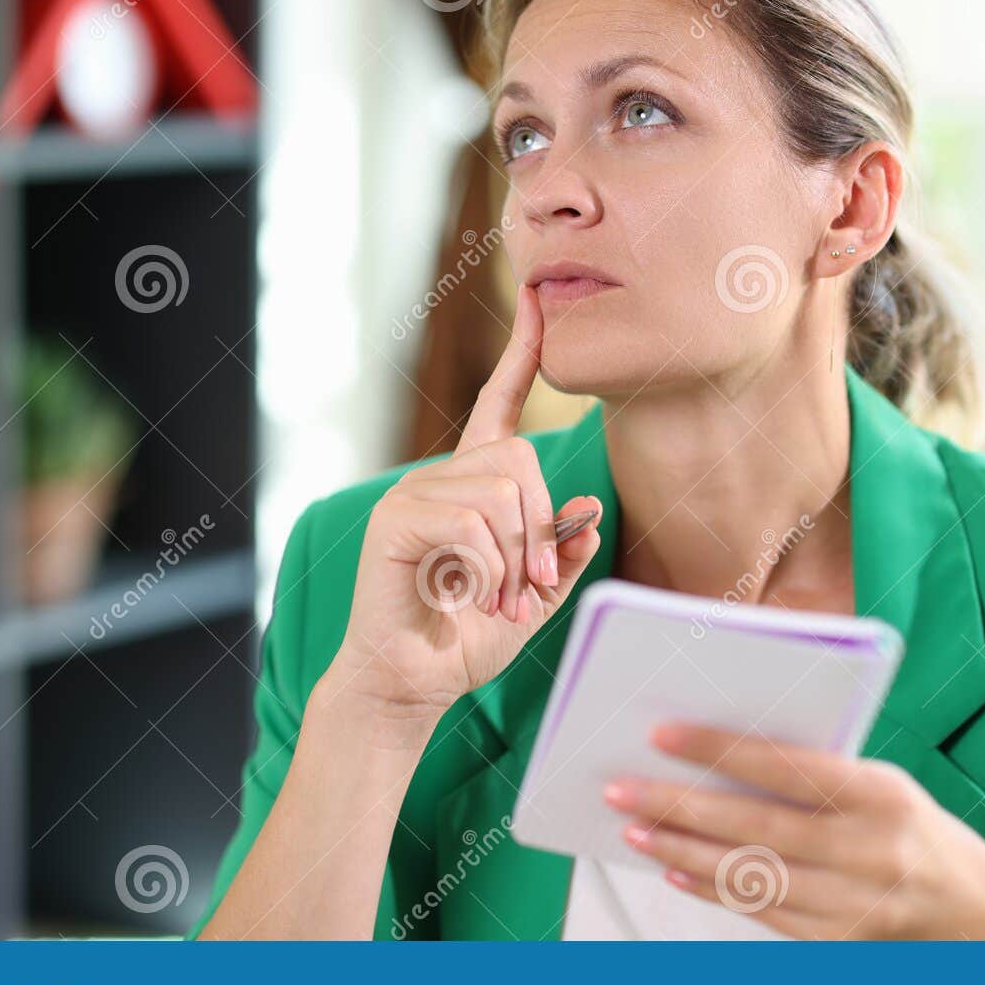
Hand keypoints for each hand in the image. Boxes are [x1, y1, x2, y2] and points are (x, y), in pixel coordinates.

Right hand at [324, 283, 603, 717]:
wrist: (412, 683)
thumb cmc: (466, 639)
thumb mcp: (534, 598)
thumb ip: (562, 555)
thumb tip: (589, 510)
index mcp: (474, 486)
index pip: (498, 404)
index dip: (521, 352)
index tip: (538, 301)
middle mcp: (441, 479)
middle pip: (519, 460)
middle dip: (539, 531)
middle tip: (532, 588)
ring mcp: (414, 495)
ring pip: (499, 494)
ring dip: (515, 562)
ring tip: (499, 603)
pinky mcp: (395, 521)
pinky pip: (469, 525)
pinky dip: (486, 571)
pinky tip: (470, 598)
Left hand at [604, 722, 984, 939]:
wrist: (976, 910)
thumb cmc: (914, 829)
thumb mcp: (881, 782)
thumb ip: (814, 770)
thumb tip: (722, 754)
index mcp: (879, 794)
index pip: (783, 765)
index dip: (718, 749)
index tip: (663, 735)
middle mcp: (867, 850)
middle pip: (753, 824)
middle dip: (678, 805)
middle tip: (623, 788)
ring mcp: (852, 901)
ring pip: (748, 874)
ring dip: (682, 850)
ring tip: (635, 829)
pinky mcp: (836, 938)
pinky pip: (760, 911)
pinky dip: (712, 888)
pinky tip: (675, 869)